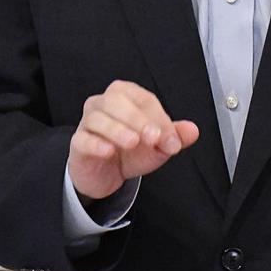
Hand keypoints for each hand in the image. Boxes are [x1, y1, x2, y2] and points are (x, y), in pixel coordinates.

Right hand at [68, 80, 199, 200]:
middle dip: (138, 119)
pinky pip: (83, 139)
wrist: (105, 174)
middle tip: (154, 138)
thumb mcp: (157, 145)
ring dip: (117, 129)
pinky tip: (109, 151)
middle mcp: (102, 103)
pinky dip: (96, 143)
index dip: (159, 118)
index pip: (142, 99)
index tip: (171, 141)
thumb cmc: (130, 151)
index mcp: (124, 96)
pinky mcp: (78, 143)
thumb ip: (175, 136)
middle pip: (116, 101)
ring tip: (133, 143)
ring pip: (97, 117)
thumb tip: (193, 130)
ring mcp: (87, 122)